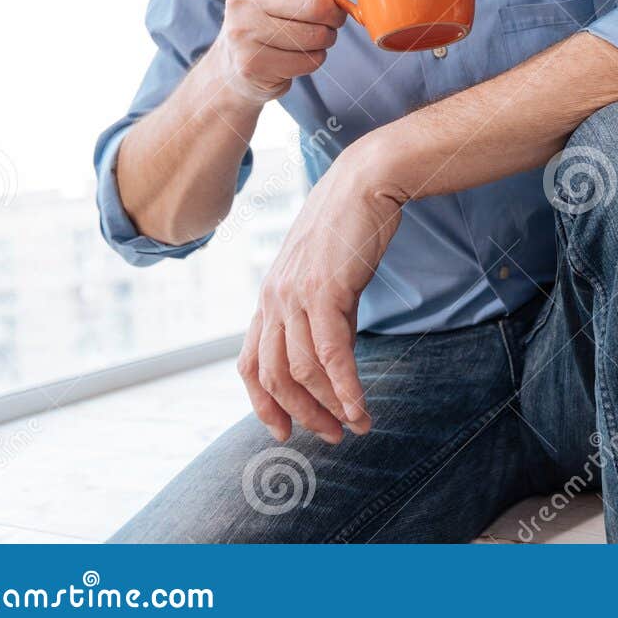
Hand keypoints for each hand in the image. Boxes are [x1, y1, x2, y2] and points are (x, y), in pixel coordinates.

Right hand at [212, 0, 349, 103]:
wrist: (235, 59)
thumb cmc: (274, 9)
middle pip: (318, 4)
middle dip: (335, 14)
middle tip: (330, 16)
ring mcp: (244, 30)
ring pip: (318, 36)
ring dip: (326, 38)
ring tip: (312, 34)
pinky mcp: (251, 63)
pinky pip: (309, 61)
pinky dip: (313, 59)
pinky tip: (296, 53)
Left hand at [237, 149, 401, 443]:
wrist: (366, 181)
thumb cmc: (350, 222)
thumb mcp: (321, 268)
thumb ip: (315, 304)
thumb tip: (328, 343)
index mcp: (269, 296)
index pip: (251, 364)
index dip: (263, 404)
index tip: (285, 430)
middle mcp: (274, 300)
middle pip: (274, 377)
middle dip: (302, 415)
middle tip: (330, 436)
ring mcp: (296, 296)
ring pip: (302, 372)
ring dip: (329, 407)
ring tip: (356, 425)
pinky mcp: (326, 291)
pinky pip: (331, 355)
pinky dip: (345, 388)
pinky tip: (360, 409)